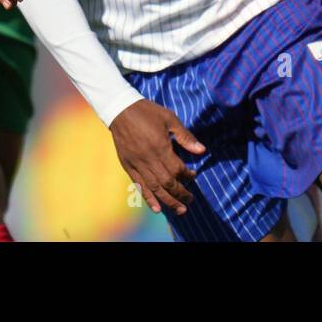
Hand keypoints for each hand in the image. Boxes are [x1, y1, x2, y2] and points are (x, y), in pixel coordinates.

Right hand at [109, 99, 205, 214]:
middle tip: (190, 200)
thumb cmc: (147, 112)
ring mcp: (136, 164)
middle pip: (167, 183)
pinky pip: (139, 185)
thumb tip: (202, 150)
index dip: (187, 175)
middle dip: (180, 194)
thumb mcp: (169, 118)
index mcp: (160, 146)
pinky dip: (148, 198)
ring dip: (167, 201)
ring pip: (154, 188)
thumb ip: (185, 136)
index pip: (177, 169)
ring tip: (179, 210)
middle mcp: (148, 158)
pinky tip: (156, 208)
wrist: (120, 110)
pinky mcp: (127, 166)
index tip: (193, 176)